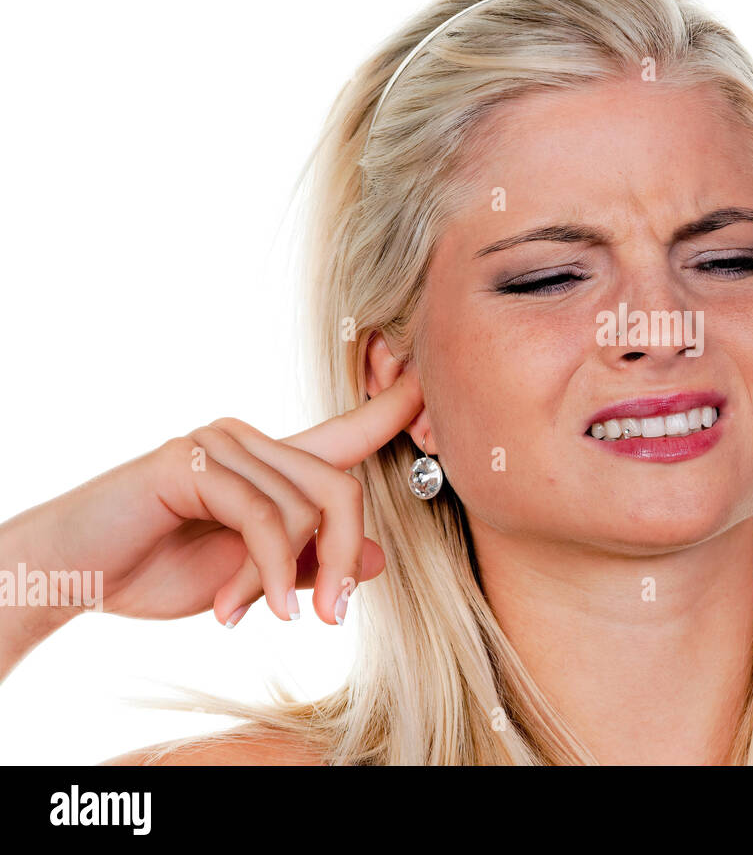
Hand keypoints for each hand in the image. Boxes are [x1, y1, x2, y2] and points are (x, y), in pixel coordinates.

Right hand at [14, 367, 423, 625]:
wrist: (72, 572)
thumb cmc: (159, 568)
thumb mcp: (252, 575)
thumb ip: (309, 561)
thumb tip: (375, 558)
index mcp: (273, 462)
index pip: (349, 430)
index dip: (394, 408)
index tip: (431, 385)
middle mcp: (253, 440)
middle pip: (342, 486)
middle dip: (343, 557)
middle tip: (330, 616)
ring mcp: (222, 443)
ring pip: (305, 507)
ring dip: (287, 577)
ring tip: (260, 614)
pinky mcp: (192, 461)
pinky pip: (262, 516)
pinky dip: (266, 570)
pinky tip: (247, 608)